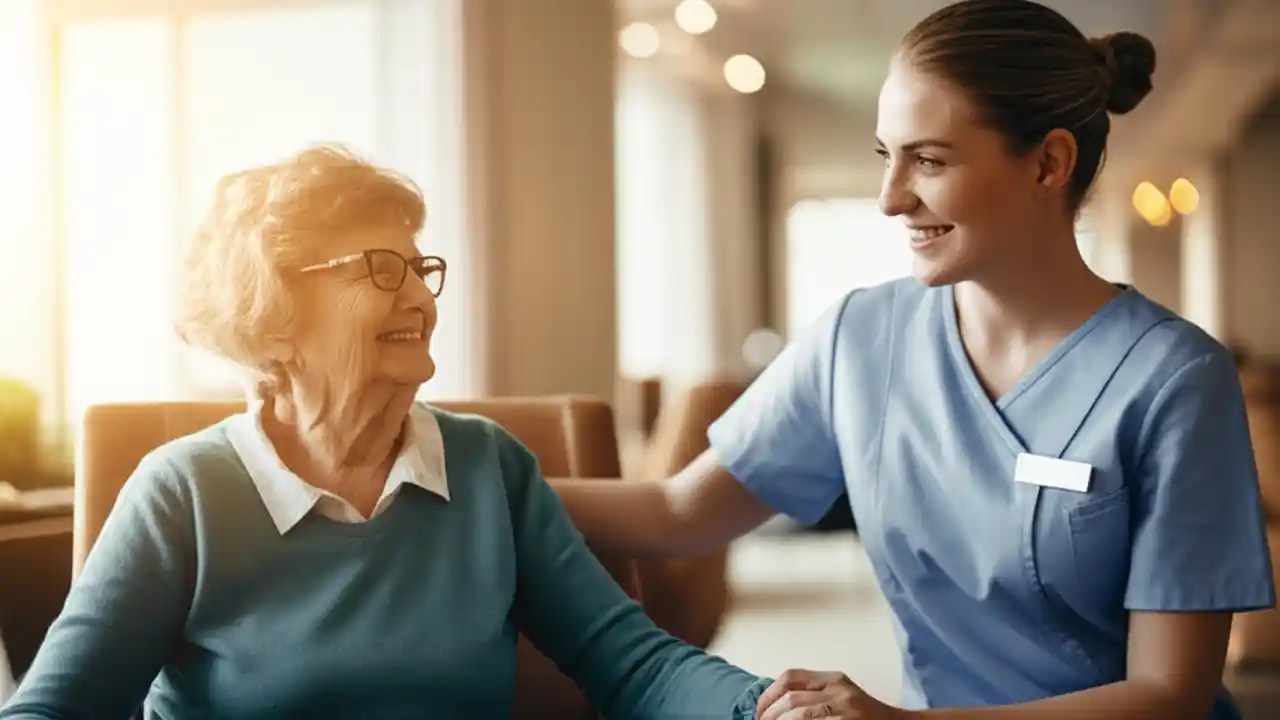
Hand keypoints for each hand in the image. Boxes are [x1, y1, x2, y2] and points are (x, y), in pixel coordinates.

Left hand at [756, 669, 904, 719]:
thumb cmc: (867, 717)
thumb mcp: (841, 697)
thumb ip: (814, 696)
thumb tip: (773, 710)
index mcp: (834, 679)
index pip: (790, 677)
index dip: (768, 696)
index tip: (758, 714)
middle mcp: (839, 691)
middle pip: (791, 699)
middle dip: (769, 716)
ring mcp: (846, 710)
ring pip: (800, 715)